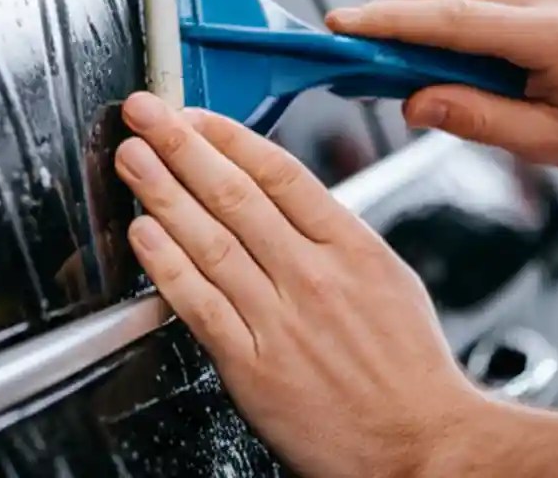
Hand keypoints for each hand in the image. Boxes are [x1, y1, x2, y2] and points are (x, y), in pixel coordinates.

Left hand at [114, 92, 485, 477]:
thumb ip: (335, 239)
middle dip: (182, 146)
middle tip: (146, 114)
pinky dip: (168, 265)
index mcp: (352, 249)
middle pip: (236, 195)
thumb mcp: (389, 281)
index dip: (228, 137)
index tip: (195, 116)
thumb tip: (287, 201)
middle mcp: (314, 277)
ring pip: (210, 241)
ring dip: (163, 193)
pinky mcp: (254, 366)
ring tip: (132, 159)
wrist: (425, 448)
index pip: (280, 173)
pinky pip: (200, 305)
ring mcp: (280, 320)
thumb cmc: (409, 373)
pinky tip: (144, 234)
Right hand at [325, 0, 557, 172]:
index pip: (453, 20)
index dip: (390, 21)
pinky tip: (416, 48)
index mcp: (553, 35)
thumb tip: (415, 104)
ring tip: (370, 54)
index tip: (342, 27)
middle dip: (385, 15)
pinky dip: (434, 17)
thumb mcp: (550, 143)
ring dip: (406, 16)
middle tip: (340, 45)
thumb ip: (480, 120)